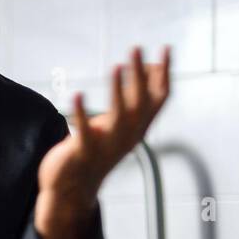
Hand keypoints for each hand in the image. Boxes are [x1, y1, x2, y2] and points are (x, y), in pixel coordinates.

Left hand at [38, 46, 171, 208]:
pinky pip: (86, 131)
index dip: (164, 74)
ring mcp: (107, 145)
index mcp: (137, 128)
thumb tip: (141, 70)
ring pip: (119, 115)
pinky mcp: (83, 153)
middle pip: (141, 103)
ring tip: (116, 66)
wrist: (73, 189)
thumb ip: (129, 100)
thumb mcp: (118, 124)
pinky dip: (82, 112)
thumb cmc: (95, 150)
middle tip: (136, 48)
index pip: (159, 98)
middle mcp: (127, 136)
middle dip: (140, 75)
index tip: (166, 48)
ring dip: (118, 90)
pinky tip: (78, 93)